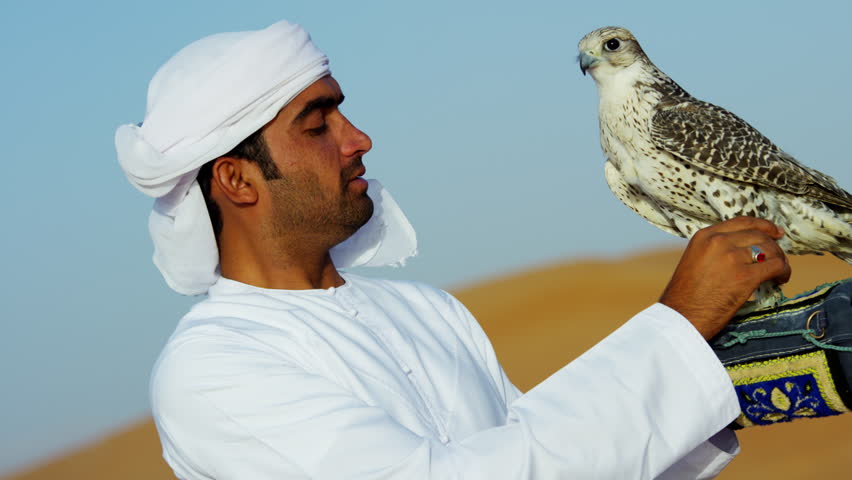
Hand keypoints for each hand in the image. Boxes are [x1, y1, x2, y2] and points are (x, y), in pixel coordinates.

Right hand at [659, 217, 790, 339]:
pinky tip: (780, 280)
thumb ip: (714, 251)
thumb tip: (743, 252)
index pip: (741, 222)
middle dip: (774, 247)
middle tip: (779, 259)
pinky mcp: (745, 276)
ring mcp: (732, 257)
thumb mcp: (694, 261)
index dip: (763, 226)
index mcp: (704, 236)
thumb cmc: (684, 297)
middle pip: (758, 235)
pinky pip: (776, 266)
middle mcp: (718, 242)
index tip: (775, 232)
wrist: (680, 319)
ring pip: (770, 250)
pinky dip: (783, 272)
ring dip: (779, 260)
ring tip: (779, 273)